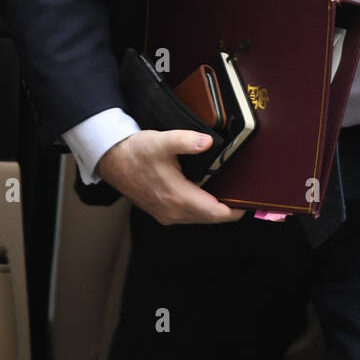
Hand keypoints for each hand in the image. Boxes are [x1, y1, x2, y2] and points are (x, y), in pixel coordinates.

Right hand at [97, 129, 247, 225]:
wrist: (111, 160)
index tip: (249, 203)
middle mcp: (173, 211)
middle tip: (242, 197)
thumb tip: (207, 142)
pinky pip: (188, 215)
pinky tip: (204, 194)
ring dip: (213, 210)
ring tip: (228, 195)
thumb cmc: (134, 152)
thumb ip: (187, 141)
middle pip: (210, 218)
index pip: (216, 213)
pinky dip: (200, 208)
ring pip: (199, 218)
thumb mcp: (162, 141)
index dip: (235, 211)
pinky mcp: (161, 211)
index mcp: (178, 198)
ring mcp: (166, 214)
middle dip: (227, 210)